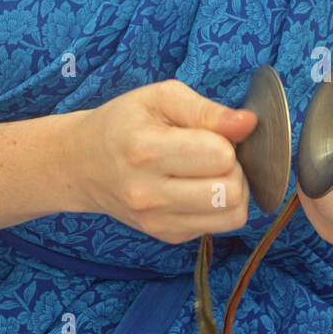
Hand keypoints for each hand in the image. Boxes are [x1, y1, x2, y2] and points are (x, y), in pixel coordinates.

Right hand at [71, 78, 257, 244]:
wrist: (83, 163)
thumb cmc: (123, 123)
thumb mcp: (158, 97)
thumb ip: (206, 109)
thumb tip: (249, 123)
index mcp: (146, 149)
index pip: (220, 156)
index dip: (226, 140)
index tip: (209, 133)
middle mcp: (149, 193)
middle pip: (231, 191)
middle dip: (234, 168)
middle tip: (214, 154)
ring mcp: (158, 221)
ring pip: (233, 216)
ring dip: (233, 190)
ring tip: (211, 172)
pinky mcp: (167, 236)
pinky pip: (219, 227)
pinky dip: (219, 206)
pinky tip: (198, 188)